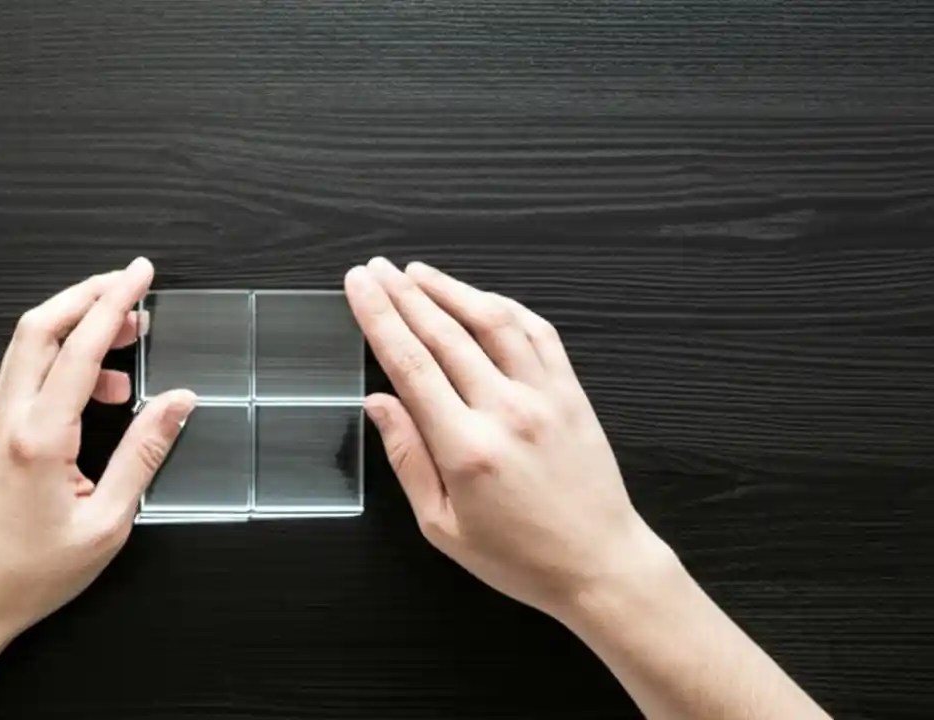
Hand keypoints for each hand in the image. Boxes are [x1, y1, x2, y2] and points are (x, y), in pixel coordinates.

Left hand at [0, 258, 195, 639]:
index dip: (114, 302)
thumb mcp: (108, 520)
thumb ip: (145, 453)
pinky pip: (28, 372)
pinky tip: (103, 386)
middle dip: (89, 294)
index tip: (141, 274)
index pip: (81, 347)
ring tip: (129, 342)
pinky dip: (65, 358)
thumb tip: (179, 403)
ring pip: (30, 344)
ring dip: (76, 325)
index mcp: (41, 435)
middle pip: (41, 326)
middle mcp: (11, 417)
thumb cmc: (35, 571)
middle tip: (132, 287)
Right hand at [346, 258, 670, 617]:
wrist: (600, 564)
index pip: (411, 365)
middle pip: (445, 334)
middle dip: (403, 294)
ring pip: (493, 322)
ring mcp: (544, 396)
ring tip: (417, 272)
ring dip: (451, 289)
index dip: (380, 318)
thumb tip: (378, 402)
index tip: (359, 286)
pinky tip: (480, 298)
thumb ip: (408, 458)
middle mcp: (506, 411)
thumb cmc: (517, 557)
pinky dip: (506, 307)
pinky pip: (538, 333)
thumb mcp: (442, 525)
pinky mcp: (572, 393)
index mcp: (465, 448)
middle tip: (375, 268)